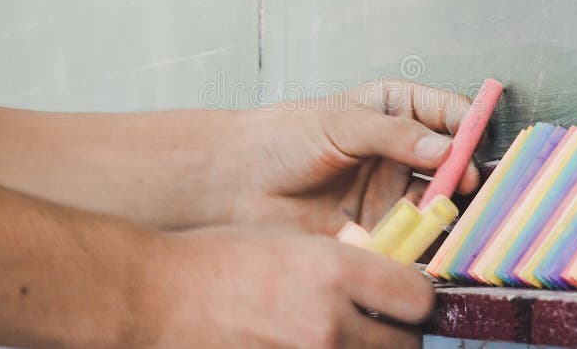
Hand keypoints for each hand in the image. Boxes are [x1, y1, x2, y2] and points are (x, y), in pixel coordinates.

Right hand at [145, 225, 434, 347]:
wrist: (158, 296)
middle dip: (398, 333)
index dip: (416, 298)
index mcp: (332, 270)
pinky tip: (312, 345)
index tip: (405, 297)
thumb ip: (345, 262)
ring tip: (342, 336)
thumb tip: (384, 279)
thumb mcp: (290, 239)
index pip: (418, 298)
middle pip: (406, 344)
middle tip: (379, 324)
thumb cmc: (218, 259)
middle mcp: (327, 322)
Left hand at [228, 79, 482, 233]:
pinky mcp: (378, 226)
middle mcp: (398, 150)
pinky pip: (412, 233)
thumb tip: (444, 147)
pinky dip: (422, 236)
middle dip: (463, 170)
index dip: (466, 125)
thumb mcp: (341, 123)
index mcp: (393, 110)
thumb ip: (394, 134)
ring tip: (442, 208)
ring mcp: (389, 189)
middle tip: (465, 181)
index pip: (446, 112)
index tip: (475, 140)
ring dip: (445, 205)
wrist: (237, 183)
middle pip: (450, 160)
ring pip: (436, 199)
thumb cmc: (281, 138)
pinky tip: (419, 233)